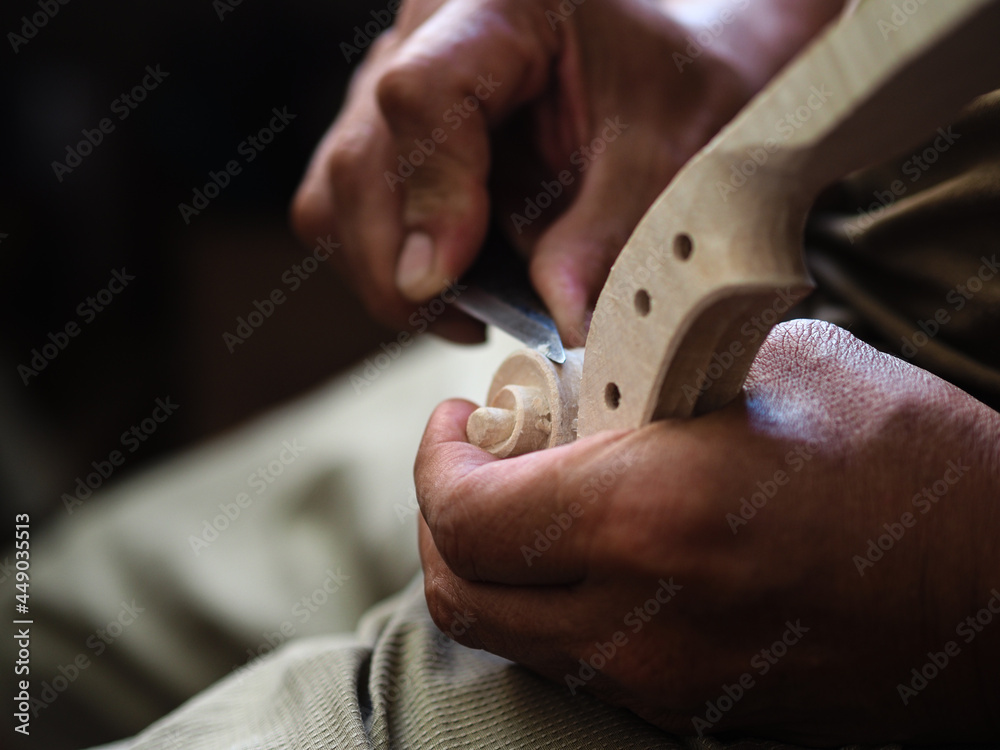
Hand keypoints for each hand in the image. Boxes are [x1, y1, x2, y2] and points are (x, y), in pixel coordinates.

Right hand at [292, 0, 840, 344]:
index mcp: (497, 6)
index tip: (446, 279)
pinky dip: (391, 259)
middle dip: (401, 264)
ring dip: (390, 269)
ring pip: (336, 193)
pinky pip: (348, 207)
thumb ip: (610, 230)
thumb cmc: (676, 74)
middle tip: (471, 322)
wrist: (673, 45)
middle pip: (358, 161)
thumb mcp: (670, 147)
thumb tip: (562, 323)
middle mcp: (425, 32)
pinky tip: (456, 279)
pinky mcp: (391, 127)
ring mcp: (395, 78)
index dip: (430, 196)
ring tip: (468, 306)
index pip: (421, 95)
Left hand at [415, 319, 999, 743]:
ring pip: (511, 635)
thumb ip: (654, 380)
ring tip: (527, 499)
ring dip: (490, 562)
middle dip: (442, 517)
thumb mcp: (778, 375)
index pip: (468, 514)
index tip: (459, 419)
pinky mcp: (692, 708)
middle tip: (475, 458)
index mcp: (654, 518)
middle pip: (463, 591)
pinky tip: (588, 551)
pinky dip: (548, 603)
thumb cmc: (917, 464)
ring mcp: (664, 681)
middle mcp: (641, 619)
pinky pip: (572, 660)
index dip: (437, 459)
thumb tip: (585, 386)